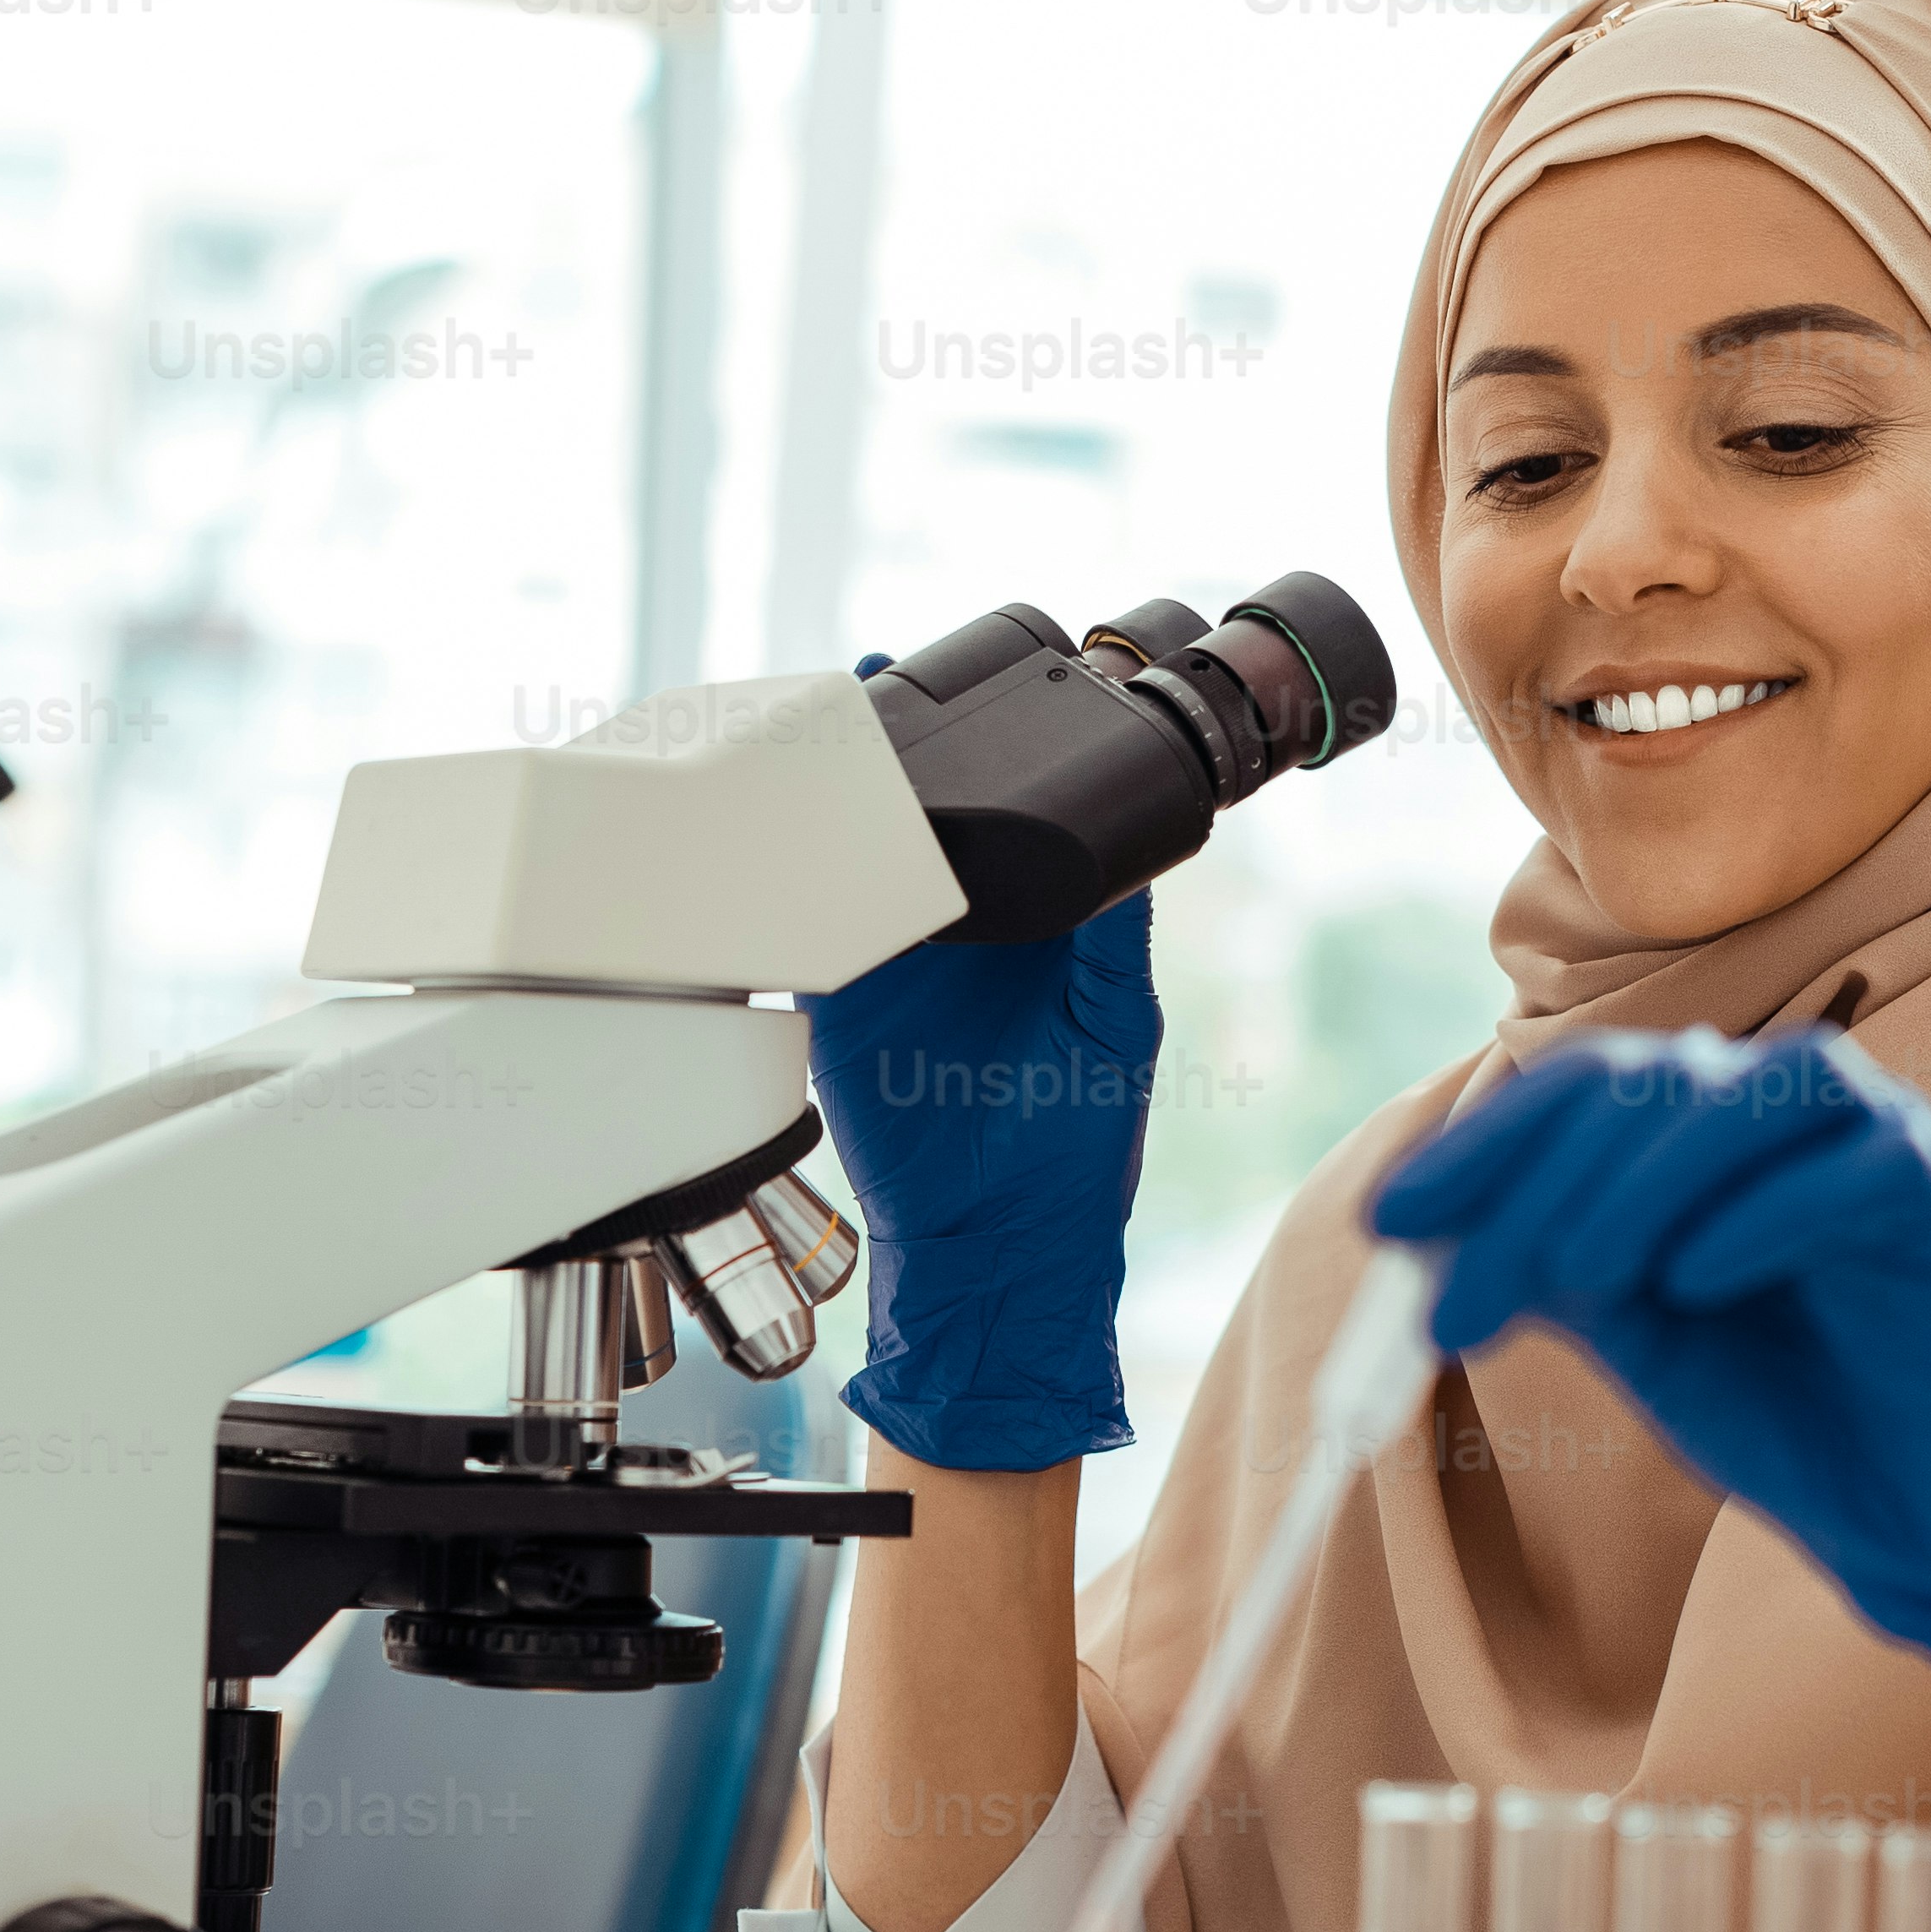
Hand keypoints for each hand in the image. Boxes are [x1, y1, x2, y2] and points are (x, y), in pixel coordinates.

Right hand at [806, 661, 1159, 1469]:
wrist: (998, 1253)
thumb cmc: (1073, 1150)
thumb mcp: (1117, 1020)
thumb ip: (1114, 927)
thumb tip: (1137, 828)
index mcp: (1034, 923)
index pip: (1011, 814)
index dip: (997, 753)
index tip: (989, 689)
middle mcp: (958, 931)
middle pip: (920, 817)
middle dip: (900, 756)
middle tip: (883, 678)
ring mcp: (891, 961)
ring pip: (858, 854)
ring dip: (842, 798)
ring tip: (834, 721)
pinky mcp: (836, 999)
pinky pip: (807, 919)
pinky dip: (795, 874)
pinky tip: (793, 821)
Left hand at [1368, 1025, 1930, 1678]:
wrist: (1918, 1507)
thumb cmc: (1779, 1402)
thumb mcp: (1631, 1332)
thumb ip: (1542, 1268)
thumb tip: (1416, 1230)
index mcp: (1702, 1123)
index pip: (1577, 1090)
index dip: (1477, 1147)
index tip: (1386, 1222)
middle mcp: (1780, 1105)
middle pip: (1641, 1087)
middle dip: (1534, 1187)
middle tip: (1465, 1297)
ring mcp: (1870, 1136)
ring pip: (1739, 1102)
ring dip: (1636, 1186)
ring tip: (1572, 1282)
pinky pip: (1850, 1170)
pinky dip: (1758, 1215)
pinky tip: (1693, 1282)